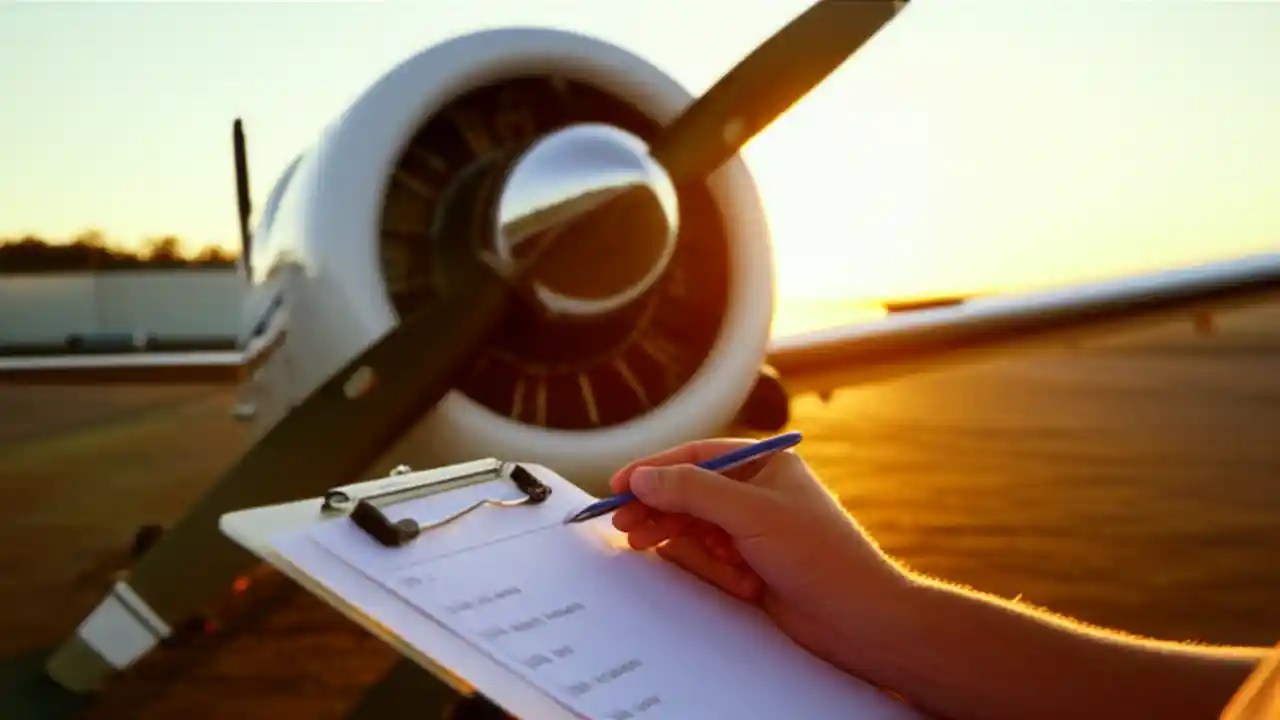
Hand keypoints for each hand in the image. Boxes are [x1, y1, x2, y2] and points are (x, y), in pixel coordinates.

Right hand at [609, 438, 912, 674]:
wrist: (857, 618)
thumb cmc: (819, 555)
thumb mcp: (751, 513)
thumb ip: (692, 491)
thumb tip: (644, 477)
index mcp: (764, 463)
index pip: (696, 457)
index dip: (654, 470)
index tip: (618, 486)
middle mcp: (757, 492)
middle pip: (688, 494)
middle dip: (659, 510)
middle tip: (625, 526)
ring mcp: (753, 530)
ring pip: (695, 529)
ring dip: (687, 544)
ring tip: (656, 550)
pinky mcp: (751, 564)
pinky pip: (711, 559)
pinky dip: (716, 572)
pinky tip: (739, 584)